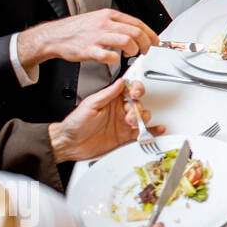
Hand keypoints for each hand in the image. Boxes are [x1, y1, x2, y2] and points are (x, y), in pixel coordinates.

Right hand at [17, 9, 158, 70]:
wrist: (54, 36)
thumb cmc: (76, 30)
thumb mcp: (98, 19)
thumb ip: (116, 24)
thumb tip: (135, 31)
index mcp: (109, 15)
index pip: (137, 23)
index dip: (150, 34)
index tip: (155, 41)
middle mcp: (104, 24)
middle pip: (135, 32)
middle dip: (145, 44)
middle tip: (145, 50)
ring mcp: (97, 36)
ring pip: (126, 41)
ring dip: (133, 50)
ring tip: (131, 54)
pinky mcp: (89, 50)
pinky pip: (108, 55)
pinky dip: (115, 59)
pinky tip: (114, 60)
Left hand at [48, 78, 163, 162]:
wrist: (69, 144)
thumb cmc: (75, 124)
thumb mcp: (90, 104)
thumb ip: (107, 94)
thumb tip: (120, 82)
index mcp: (111, 100)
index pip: (129, 90)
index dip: (136, 89)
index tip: (135, 92)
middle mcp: (119, 110)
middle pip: (139, 104)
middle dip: (137, 108)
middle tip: (129, 114)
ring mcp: (123, 123)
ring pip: (142, 117)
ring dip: (142, 118)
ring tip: (133, 123)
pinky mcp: (125, 136)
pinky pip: (142, 132)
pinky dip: (152, 130)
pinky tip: (157, 129)